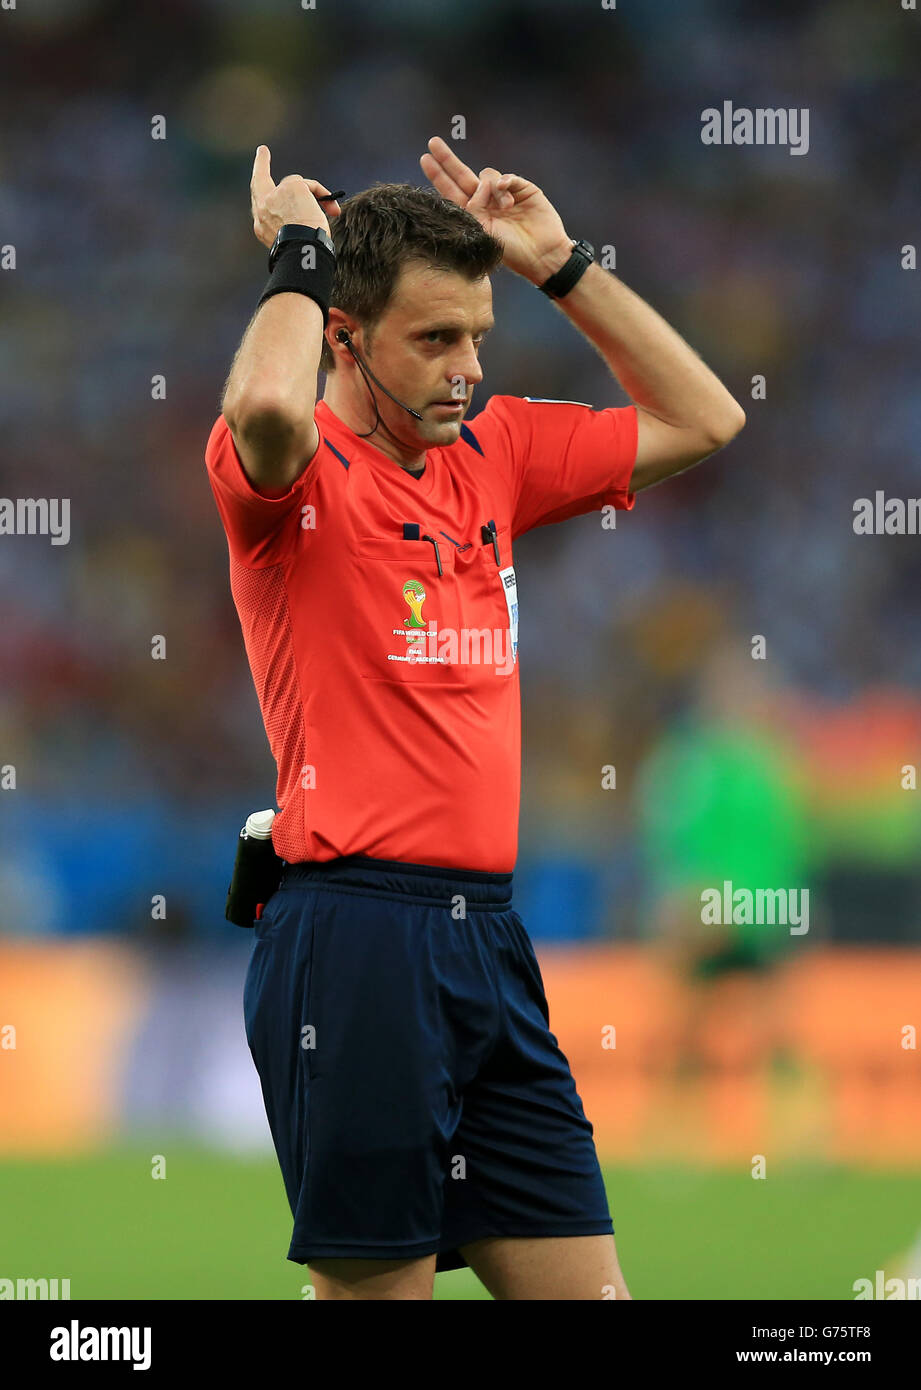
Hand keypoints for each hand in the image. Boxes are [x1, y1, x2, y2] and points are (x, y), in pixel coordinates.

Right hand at [250, 145, 340, 250]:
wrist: (301, 251)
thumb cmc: (302, 251)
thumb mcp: (291, 238)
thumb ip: (290, 221)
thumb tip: (311, 210)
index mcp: (262, 226)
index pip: (257, 206)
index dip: (256, 192)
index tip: (253, 176)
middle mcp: (262, 209)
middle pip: (259, 182)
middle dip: (260, 165)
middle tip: (262, 152)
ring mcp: (275, 195)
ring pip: (295, 186)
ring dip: (313, 192)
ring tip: (332, 210)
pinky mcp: (292, 187)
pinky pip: (309, 186)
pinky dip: (322, 194)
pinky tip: (332, 210)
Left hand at [420, 136, 572, 283]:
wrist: (541, 254)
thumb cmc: (510, 251)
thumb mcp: (484, 232)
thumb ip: (474, 207)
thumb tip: (479, 182)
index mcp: (474, 215)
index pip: (451, 192)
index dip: (439, 175)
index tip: (425, 158)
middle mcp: (486, 202)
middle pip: (462, 176)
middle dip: (448, 160)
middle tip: (433, 142)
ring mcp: (504, 194)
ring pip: (487, 176)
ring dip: (492, 189)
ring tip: (506, 209)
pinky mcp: (522, 189)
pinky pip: (507, 177)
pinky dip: (505, 182)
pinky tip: (508, 193)